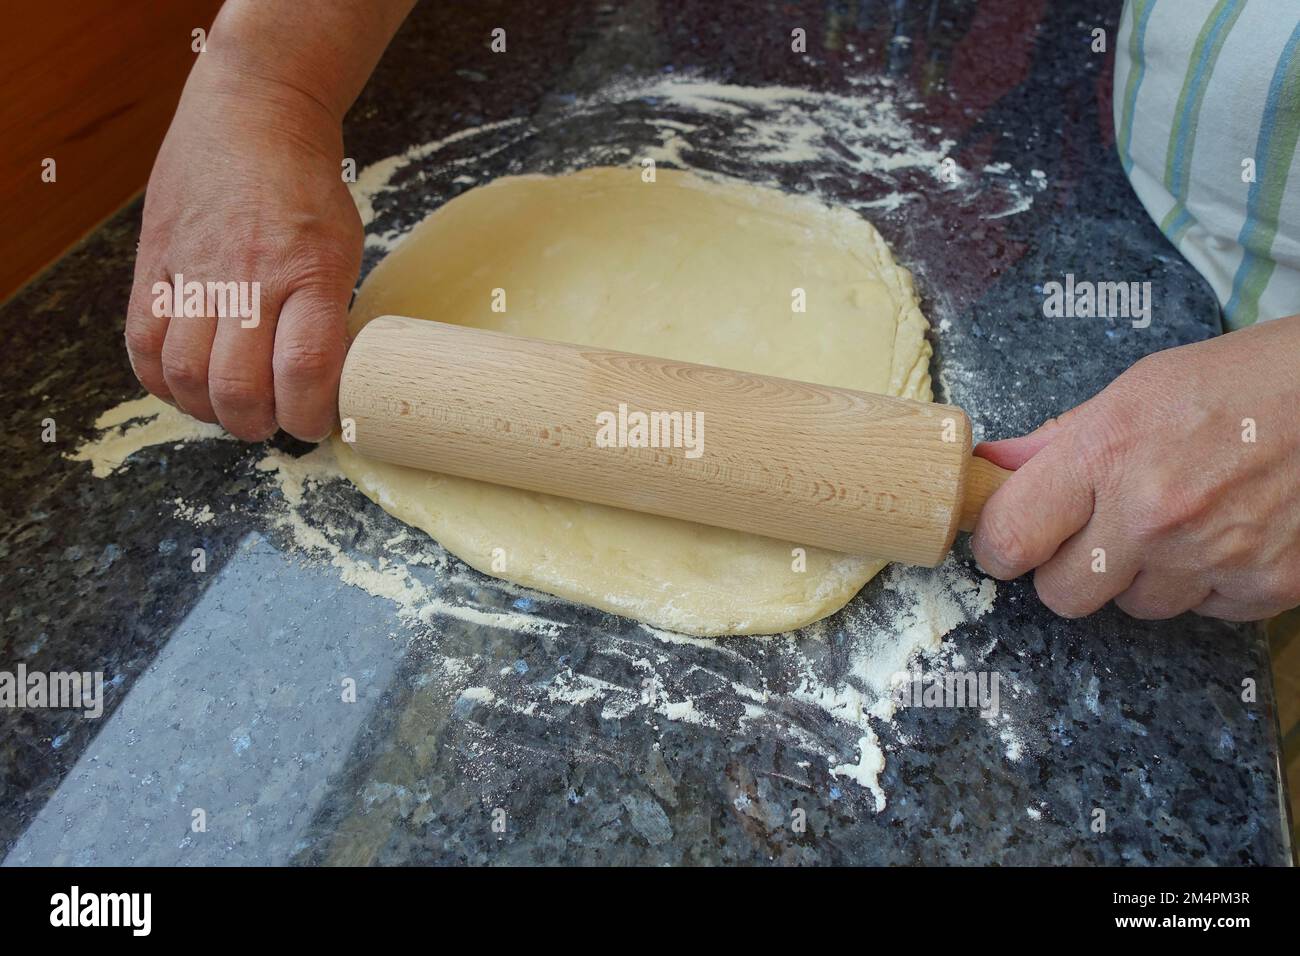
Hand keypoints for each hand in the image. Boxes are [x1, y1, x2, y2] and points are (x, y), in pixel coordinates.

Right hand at [124, 55, 360, 440]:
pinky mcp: (156, 261)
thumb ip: (326, 313)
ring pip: (184, 374)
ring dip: (206, 410)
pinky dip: (160, 379)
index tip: (316, 424)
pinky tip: (184, 383)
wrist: (255, 114)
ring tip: (227, 408)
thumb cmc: (309, 188)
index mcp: (311, 273)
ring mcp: (197, 269)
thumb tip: (320, 382)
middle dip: (255, 425)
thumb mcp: (342, 249)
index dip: (309, 416)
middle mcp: (251, 276)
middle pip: (236, 385)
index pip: (306, 370)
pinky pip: (142, 341)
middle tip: (268, 423)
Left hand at [971, 314, 1299, 621]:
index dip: (1000, 548)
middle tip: (1096, 535)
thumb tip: (992, 468)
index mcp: (1109, 452)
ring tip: (1178, 521)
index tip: (1007, 544)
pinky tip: (1226, 532)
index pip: (1012, 538)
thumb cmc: (1242, 382)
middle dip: (1070, 571)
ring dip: (1144, 577)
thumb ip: (1059, 441)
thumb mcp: (1137, 389)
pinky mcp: (1267, 586)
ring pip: (1135, 607)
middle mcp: (1154, 513)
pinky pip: (1203, 611)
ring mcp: (1212, 555)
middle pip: (1063, 595)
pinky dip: (1207, 583)